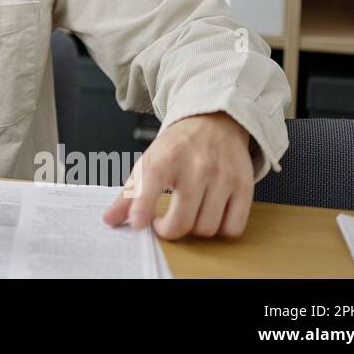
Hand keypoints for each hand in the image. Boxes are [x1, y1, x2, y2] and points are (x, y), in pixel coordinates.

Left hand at [103, 111, 254, 239]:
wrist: (215, 122)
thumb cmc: (177, 147)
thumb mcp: (149, 162)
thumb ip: (130, 193)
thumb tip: (109, 220)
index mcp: (166, 158)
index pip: (152, 185)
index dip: (143, 208)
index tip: (138, 225)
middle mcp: (197, 166)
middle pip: (182, 221)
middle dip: (168, 230)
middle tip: (163, 223)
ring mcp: (223, 177)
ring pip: (207, 228)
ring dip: (194, 230)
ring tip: (187, 215)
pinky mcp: (244, 186)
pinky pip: (233, 227)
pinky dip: (220, 230)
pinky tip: (209, 215)